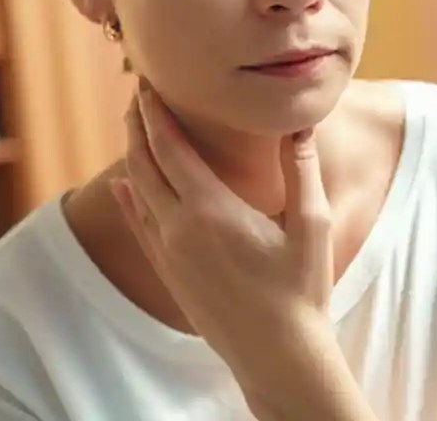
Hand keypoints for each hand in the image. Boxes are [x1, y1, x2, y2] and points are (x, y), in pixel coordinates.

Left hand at [111, 79, 373, 419]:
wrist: (277, 353)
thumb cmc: (301, 289)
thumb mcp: (312, 224)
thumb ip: (303, 169)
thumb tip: (302, 123)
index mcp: (211, 209)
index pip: (170, 148)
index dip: (155, 113)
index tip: (147, 84)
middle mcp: (180, 228)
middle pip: (144, 164)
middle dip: (137, 126)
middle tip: (136, 95)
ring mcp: (169, 253)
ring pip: (137, 193)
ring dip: (132, 157)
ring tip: (134, 130)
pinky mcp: (169, 273)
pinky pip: (138, 225)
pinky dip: (129, 199)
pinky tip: (124, 187)